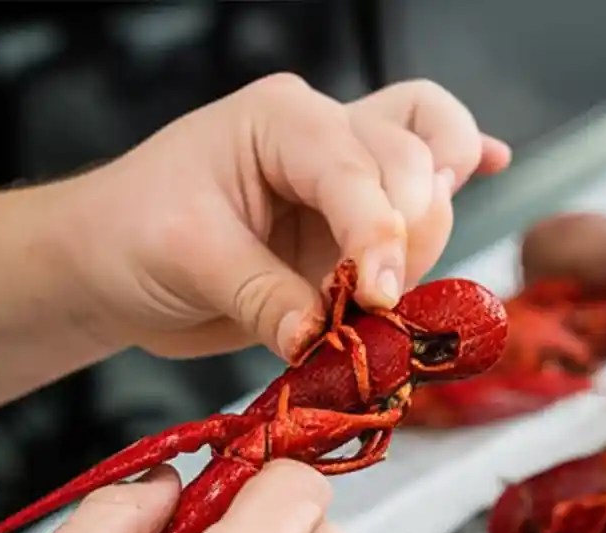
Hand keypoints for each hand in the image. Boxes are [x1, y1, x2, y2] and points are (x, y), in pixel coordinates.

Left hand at [65, 75, 511, 361]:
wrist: (112, 262)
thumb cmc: (130, 236)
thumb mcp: (186, 262)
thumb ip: (264, 298)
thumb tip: (324, 339)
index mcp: (277, 120)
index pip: (356, 166)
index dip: (377, 234)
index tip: (379, 298)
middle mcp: (324, 133)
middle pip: (413, 159)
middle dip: (408, 234)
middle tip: (376, 303)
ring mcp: (348, 171)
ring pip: (433, 172)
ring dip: (425, 241)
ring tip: (381, 297)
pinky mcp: (358, 215)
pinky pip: (429, 169)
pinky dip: (464, 165)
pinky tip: (493, 164)